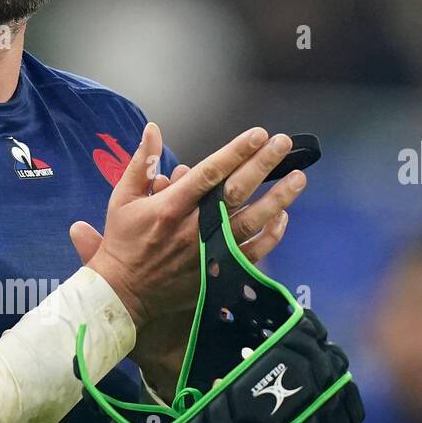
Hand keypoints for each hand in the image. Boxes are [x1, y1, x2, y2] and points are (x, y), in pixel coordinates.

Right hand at [69, 124, 307, 395]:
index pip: (209, 172)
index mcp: (171, 206)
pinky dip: (271, 235)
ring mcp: (209, 251)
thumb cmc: (123, 243)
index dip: (235, 151)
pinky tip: (282, 217)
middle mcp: (194, 227)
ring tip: (299, 178)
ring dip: (277, 199)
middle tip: (283, 143)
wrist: (124, 293)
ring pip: (251, 222)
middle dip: (262, 165)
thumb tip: (153, 129)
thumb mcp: (123, 199)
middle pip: (235, 192)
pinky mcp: (218, 271)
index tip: (258, 134)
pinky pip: (252, 252)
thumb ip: (140, 164)